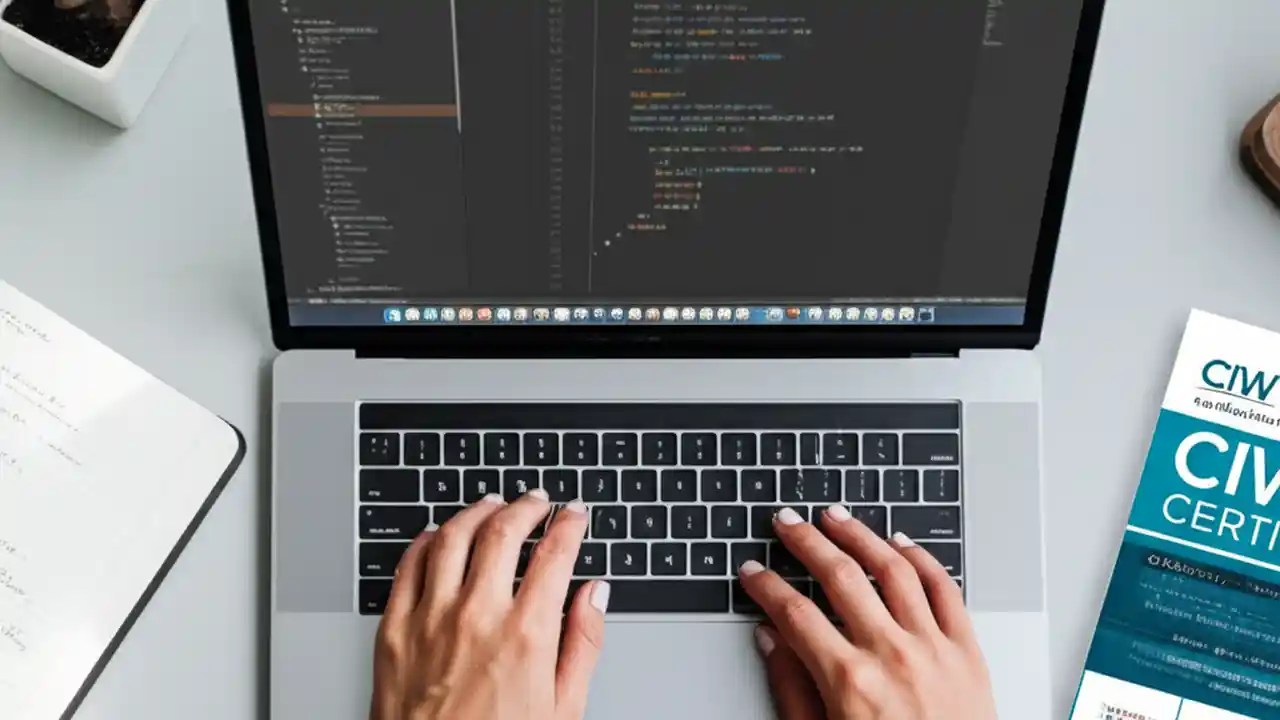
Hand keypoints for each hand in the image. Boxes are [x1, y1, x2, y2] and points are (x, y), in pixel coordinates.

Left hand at [370, 490, 609, 719]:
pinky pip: (408, 567)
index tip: (574, 515)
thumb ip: (583, 644)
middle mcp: (477, 617)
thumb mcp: (563, 708)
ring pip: (453, 537)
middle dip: (527, 507)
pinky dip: (426, 540)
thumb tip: (595, 595)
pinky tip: (439, 534)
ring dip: (477, 511)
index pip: (554, 554)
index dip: (569, 525)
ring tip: (492, 504)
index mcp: (526, 636)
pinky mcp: (393, 631)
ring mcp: (430, 620)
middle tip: (537, 501)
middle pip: (503, 532)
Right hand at [740, 506, 994, 719]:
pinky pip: (945, 589)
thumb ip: (792, 689)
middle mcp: (891, 655)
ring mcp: (933, 648)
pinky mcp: (968, 651)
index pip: (794, 613)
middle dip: (805, 542)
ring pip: (893, 568)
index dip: (766, 586)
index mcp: (849, 682)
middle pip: (839, 576)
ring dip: (860, 535)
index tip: (752, 572)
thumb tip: (771, 640)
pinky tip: (900, 544)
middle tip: (785, 523)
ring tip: (835, 517)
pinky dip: (922, 558)